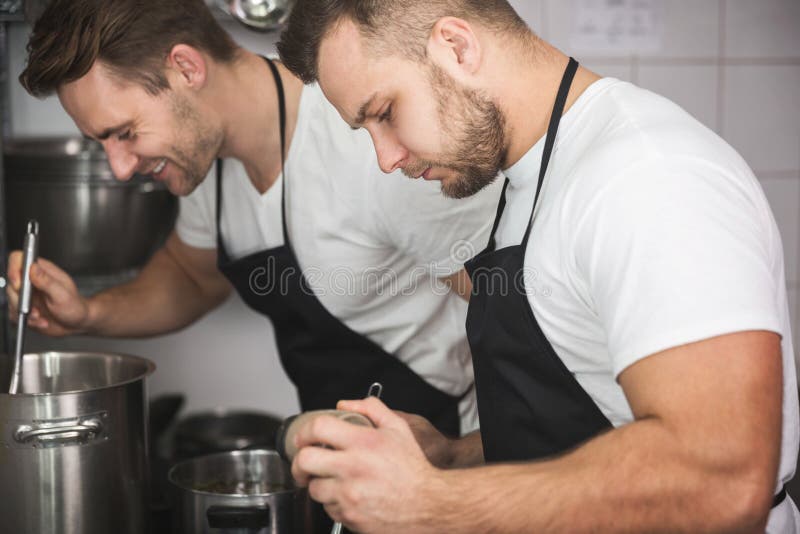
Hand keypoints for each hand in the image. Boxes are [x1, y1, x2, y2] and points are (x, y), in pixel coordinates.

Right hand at [6, 251, 89, 335]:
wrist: (77, 322)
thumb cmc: (75, 306)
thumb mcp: (63, 294)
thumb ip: (47, 281)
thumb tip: (33, 267)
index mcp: (42, 270)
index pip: (19, 259)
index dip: (14, 269)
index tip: (19, 286)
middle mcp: (32, 280)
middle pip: (12, 283)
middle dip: (20, 299)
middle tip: (34, 308)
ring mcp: (27, 294)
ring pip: (12, 300)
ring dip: (25, 312)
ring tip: (40, 316)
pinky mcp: (24, 307)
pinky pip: (15, 314)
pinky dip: (28, 321)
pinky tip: (41, 321)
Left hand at [291, 397, 448, 533]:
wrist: (428, 504)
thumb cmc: (413, 468)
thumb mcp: (398, 428)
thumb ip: (372, 408)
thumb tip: (345, 403)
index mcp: (363, 442)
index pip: (318, 429)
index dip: (304, 431)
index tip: (303, 438)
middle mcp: (353, 468)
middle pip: (304, 461)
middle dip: (298, 462)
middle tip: (304, 463)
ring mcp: (349, 494)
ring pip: (314, 489)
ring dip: (319, 484)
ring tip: (335, 481)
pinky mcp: (349, 516)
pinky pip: (328, 509)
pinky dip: (334, 503)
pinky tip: (349, 496)